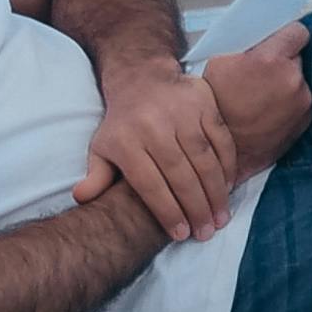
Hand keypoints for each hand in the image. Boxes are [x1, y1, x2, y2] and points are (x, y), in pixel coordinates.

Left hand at [81, 60, 241, 241]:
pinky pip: (221, 140)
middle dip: (195, 208)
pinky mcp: (205, 105)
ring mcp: (183, 115)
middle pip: (180, 175)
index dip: (167, 211)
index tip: (181, 234)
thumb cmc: (123, 123)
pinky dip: (228, 165)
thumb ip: (97, 176)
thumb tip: (82, 199)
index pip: (150, 184)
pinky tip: (229, 188)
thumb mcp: (101, 147)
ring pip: (204, 160)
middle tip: (206, 232)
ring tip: (220, 218)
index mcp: (127, 142)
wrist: (142, 77)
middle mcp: (155, 128)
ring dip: (215, 192)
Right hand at [203, 24, 311, 179]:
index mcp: (271, 60)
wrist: (219, 148)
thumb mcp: (220, 63)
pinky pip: (301, 102)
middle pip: (298, 58)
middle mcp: (292, 79)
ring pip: (300, 81)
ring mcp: (302, 101)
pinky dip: (290, 104)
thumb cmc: (214, 105)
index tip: (283, 40)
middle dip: (284, 62)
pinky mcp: (305, 120)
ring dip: (288, 84)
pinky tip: (270, 111)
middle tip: (265, 74)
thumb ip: (249, 48)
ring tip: (265, 96)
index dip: (289, 36)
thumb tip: (264, 37)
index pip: (298, 32)